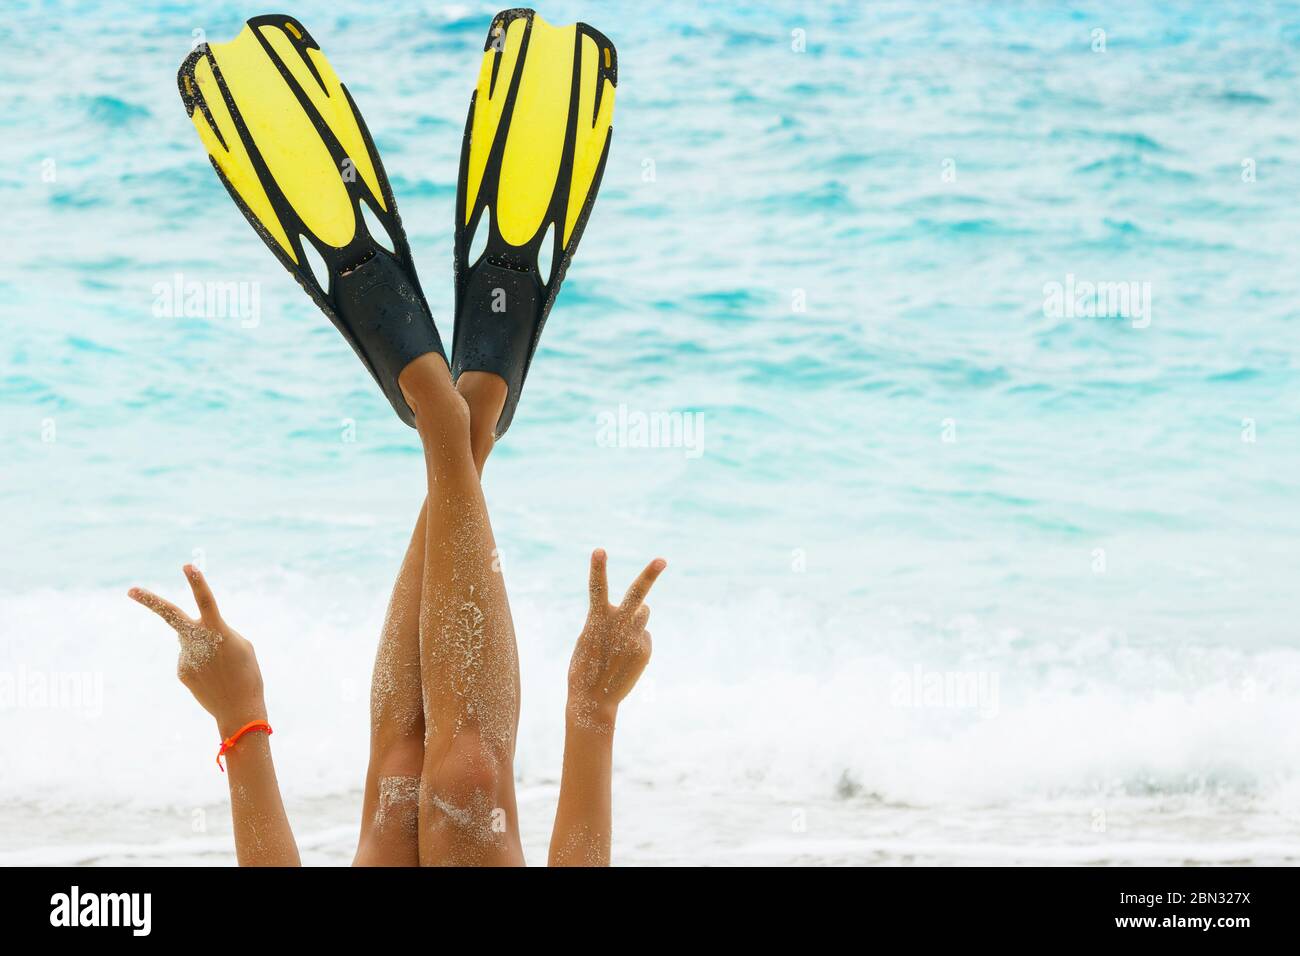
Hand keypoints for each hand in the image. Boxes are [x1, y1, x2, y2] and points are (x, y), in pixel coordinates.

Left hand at [129, 565, 266, 735]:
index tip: (187, 566)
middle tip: (130, 590)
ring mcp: (185, 658)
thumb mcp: (241, 645)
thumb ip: (216, 632)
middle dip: (150, 601)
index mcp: (218, 632)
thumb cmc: (248, 674)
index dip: (197, 583)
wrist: (239, 710)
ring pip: (190, 641)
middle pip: (171, 616)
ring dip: (204, 648)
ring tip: (221, 669)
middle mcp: (197, 643)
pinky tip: (212, 677)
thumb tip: (191, 634)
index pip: (206, 601)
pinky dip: (202, 662)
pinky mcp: (181, 671)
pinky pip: (189, 657)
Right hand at [567, 549, 664, 730]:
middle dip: (650, 575)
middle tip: (662, 560)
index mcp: (597, 620)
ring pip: (643, 613)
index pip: (596, 588)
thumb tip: (642, 610)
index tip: (599, 550)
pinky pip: (644, 635)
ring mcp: (634, 638)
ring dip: (636, 618)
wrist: (593, 699)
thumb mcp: (589, 638)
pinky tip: (626, 657)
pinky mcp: (645, 649)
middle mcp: (618, 626)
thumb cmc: (585, 666)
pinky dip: (637, 642)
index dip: (597, 568)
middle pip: (636, 594)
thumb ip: (610, 620)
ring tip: (621, 639)